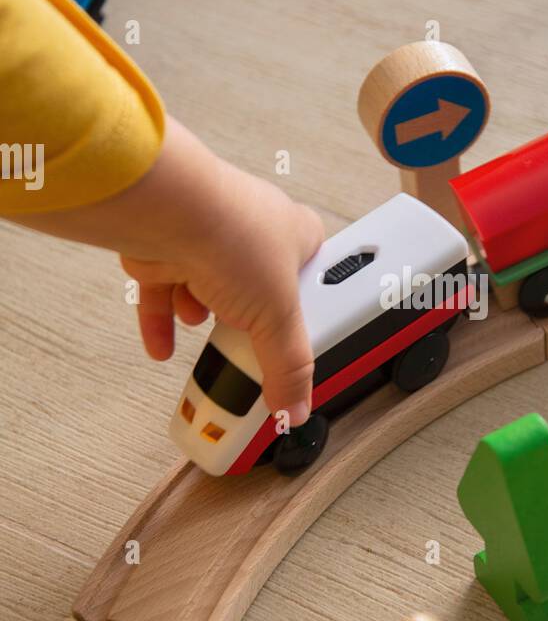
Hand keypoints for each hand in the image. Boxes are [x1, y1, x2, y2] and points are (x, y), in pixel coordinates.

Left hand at [21, 116, 324, 422]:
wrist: (166, 214)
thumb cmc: (234, 236)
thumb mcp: (280, 317)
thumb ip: (288, 367)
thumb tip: (296, 406)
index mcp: (295, 234)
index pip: (312, 273)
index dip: (308, 306)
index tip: (304, 340)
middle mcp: (250, 229)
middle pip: (256, 286)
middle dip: (251, 316)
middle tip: (253, 349)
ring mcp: (204, 237)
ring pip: (207, 285)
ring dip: (206, 313)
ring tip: (208, 334)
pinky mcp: (163, 248)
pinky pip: (162, 294)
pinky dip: (162, 322)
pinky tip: (164, 349)